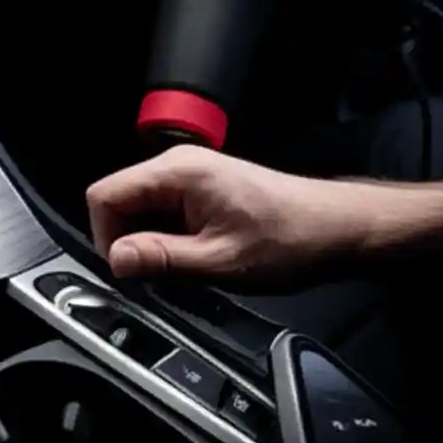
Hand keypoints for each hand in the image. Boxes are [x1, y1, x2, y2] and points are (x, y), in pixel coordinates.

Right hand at [85, 146, 377, 284]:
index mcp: (177, 172)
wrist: (338, 228)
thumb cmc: (291, 238)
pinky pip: (160, 217)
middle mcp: (177, 166)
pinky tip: (196, 258)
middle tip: (162, 275)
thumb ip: (161, 258)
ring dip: (152, 246)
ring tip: (187, 267)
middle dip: (131, 245)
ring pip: (138, 214)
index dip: (107, 238)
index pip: (104, 197)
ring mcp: (187, 177)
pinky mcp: (198, 192)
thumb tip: (114, 259)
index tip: (131, 270)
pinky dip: (168, 242)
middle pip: (118, 205)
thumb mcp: (220, 260)